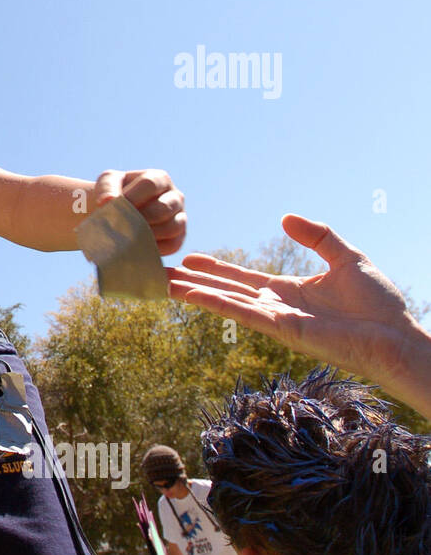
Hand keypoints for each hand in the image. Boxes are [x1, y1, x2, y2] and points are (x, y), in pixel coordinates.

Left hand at [93, 169, 185, 255]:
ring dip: (146, 235)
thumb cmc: (112, 195)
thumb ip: (106, 188)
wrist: (113, 214)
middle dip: (138, 219)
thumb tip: (108, 201)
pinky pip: (172, 245)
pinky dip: (153, 248)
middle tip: (118, 227)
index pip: (150, 184)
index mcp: (159, 179)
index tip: (112, 208)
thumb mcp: (107, 183)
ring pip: (171, 227)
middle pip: (162, 208)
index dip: (131, 197)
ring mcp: (179, 218)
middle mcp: (174, 197)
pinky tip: (135, 247)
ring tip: (125, 238)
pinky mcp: (178, 238)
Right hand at [168, 214, 420, 395]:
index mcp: (289, 290)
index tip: (190, 259)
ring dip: (192, 292)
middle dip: (193, 281)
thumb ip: (317, 236)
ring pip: (224, 301)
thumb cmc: (379, 304)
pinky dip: (214, 303)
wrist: (395, 336)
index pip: (243, 277)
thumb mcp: (347, 257)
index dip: (216, 268)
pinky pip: (241, 312)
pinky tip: (191, 295)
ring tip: (162, 283)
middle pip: (224, 289)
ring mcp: (275, 319)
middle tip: (159, 272)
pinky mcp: (280, 329)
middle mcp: (275, 306)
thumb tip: (285, 218)